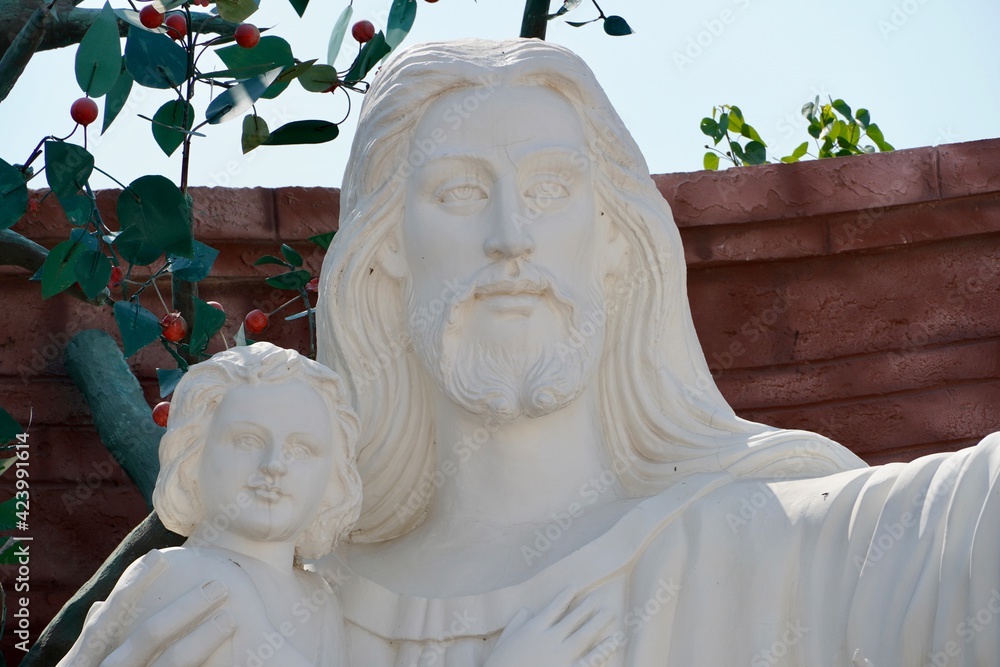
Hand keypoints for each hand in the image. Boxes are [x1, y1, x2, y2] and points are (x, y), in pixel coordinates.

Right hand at [58, 550, 234, 666]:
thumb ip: (93, 643)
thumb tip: (100, 606)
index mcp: (89, 663)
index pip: (111, 617)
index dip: (134, 584)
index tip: (161, 554)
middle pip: (147, 637)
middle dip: (185, 608)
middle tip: (219, 585)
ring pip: (172, 664)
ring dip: (203, 639)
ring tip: (230, 618)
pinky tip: (233, 660)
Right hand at [484, 588, 617, 666]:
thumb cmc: (502, 663)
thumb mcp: (505, 639)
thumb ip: (517, 622)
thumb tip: (528, 610)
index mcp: (533, 629)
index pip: (553, 608)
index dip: (565, 597)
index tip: (574, 588)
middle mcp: (549, 639)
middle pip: (572, 619)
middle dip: (586, 607)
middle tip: (597, 599)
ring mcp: (561, 656)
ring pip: (584, 635)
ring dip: (598, 622)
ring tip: (609, 612)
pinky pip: (590, 660)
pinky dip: (603, 650)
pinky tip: (614, 641)